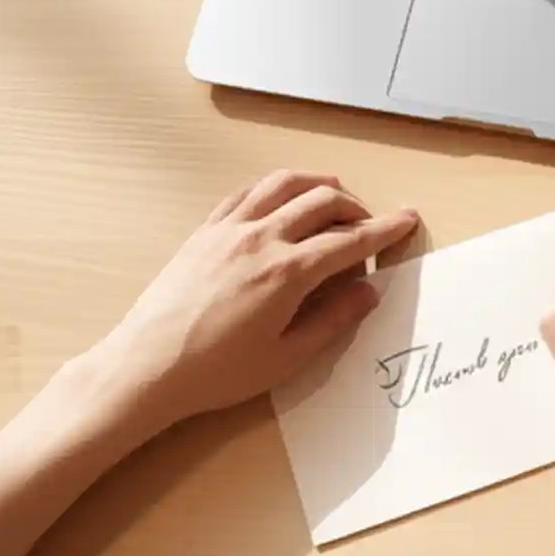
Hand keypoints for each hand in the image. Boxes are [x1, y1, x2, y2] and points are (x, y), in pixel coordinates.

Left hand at [89, 170, 418, 427]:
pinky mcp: (205, 230)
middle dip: (356, 208)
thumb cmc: (218, 372)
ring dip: (317, 184)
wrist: (147, 366)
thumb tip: (369, 290)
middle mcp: (262, 238)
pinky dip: (275, 188)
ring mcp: (229, 228)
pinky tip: (282, 199)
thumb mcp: (287, 358)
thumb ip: (333, 320)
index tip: (407, 219)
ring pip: (284, 183)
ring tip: (334, 197)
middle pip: (322, 201)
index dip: (384, 229)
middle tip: (369, 226)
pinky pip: (247, 192)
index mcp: (288, 272)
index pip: (350, 240)